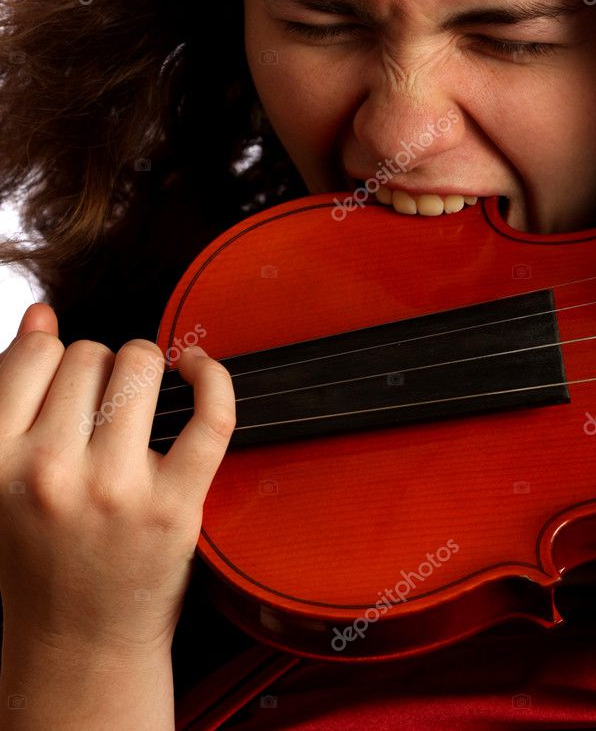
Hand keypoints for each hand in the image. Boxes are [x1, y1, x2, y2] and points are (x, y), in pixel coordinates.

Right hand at [0, 303, 234, 658]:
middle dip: (99, 373)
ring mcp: (115, 490)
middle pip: (90, 354)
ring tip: (140, 404)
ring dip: (145, 370)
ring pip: (140, 365)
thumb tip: (41, 312)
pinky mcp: (175, 506)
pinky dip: (214, 377)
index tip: (66, 388)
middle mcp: (49, 473)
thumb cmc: (40, 552)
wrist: (79, 646)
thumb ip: (15, 388)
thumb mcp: (3, 474)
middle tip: (100, 417)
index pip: (36, 352)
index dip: (56, 359)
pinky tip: (200, 368)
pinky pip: (210, 414)